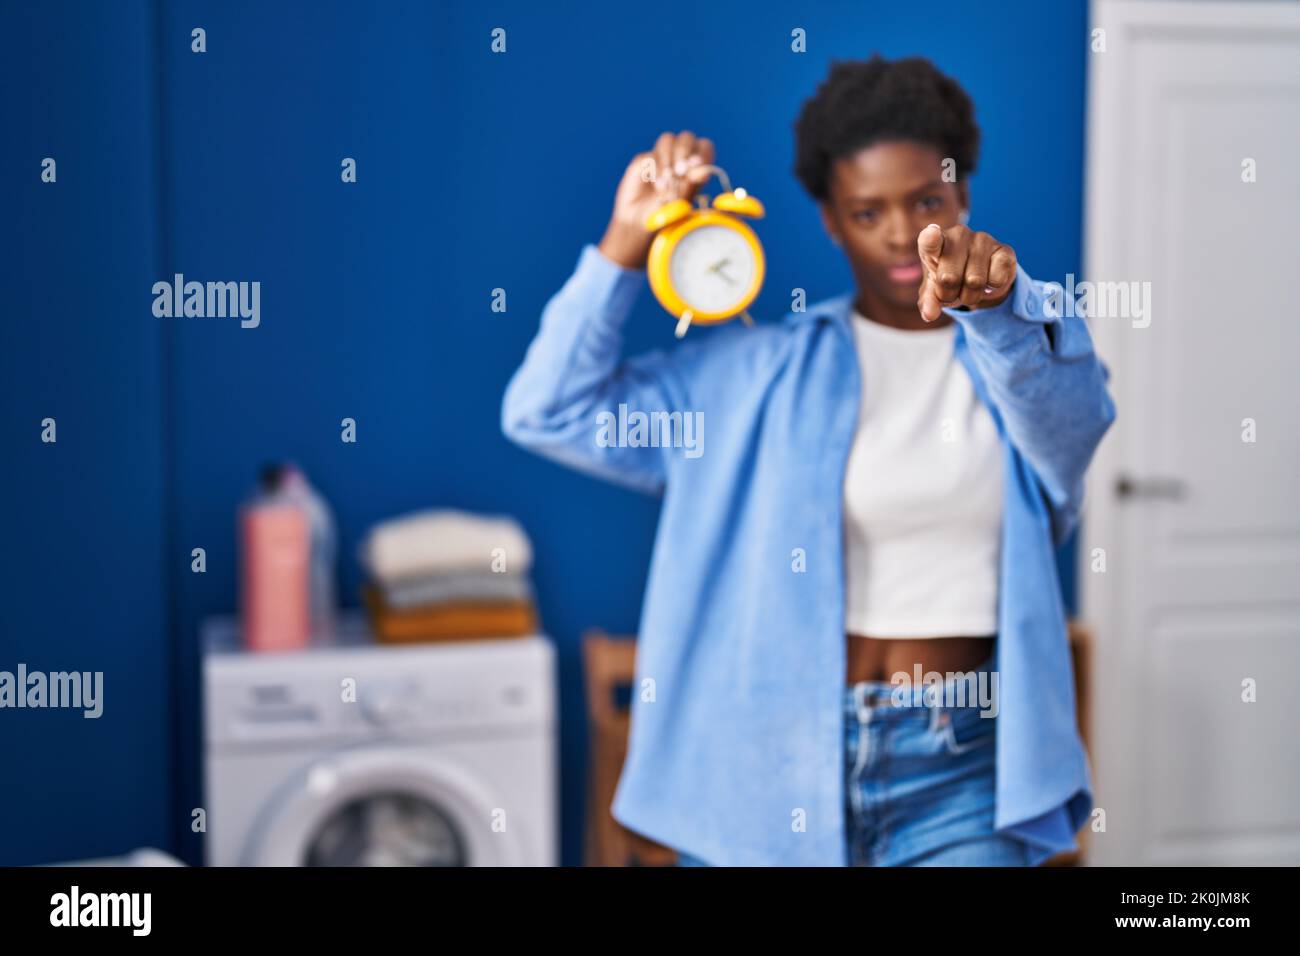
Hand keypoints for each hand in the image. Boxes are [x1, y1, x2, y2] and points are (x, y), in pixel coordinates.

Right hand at [598, 130, 715, 269]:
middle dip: (684, 152)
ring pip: (667, 139)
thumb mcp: (682, 201)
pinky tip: (657, 186)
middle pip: (686, 137)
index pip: (704, 146)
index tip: (697, 165)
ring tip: (667, 181)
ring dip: (668, 158)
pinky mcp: (644, 161)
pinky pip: (650, 155)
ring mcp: (661, 157)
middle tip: (681, 172)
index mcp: (695, 166)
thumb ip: (691, 184)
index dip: (702, 152)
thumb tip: (703, 170)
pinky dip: (655, 169)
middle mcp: (679, 158)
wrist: (640, 223)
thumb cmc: (665, 215)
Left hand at [917, 223, 1016, 321]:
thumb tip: (929, 315)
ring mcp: (983, 239)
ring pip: (974, 282)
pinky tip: (990, 279)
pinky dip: (991, 288)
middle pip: (949, 279)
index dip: (930, 239)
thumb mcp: (935, 291)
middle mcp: (958, 235)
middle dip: (950, 295)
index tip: (931, 235)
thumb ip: (928, 302)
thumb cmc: (951, 279)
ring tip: (970, 285)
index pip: (930, 241)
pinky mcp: (1005, 250)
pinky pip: (997, 280)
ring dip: (971, 295)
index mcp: (936, 243)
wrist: (982, 277)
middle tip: (954, 289)